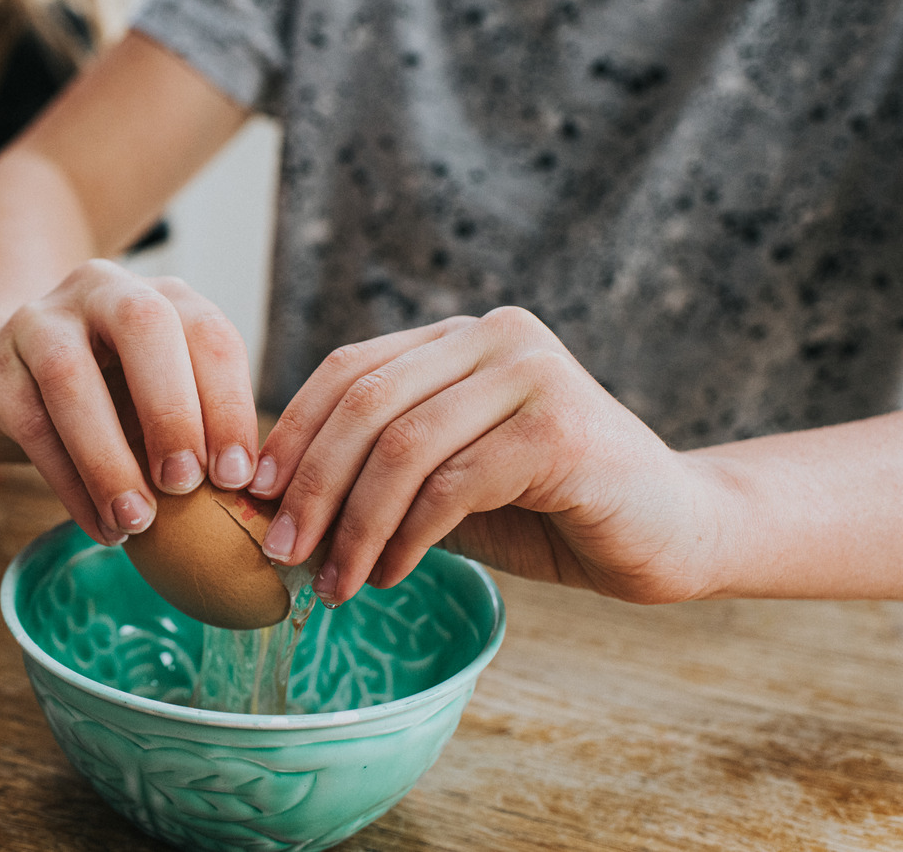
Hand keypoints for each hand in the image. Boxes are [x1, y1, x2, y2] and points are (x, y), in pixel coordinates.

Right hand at [0, 259, 259, 543]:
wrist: (1, 378)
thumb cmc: (105, 398)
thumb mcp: (156, 399)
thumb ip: (197, 432)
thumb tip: (247, 503)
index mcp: (163, 297)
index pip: (209, 333)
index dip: (229, 404)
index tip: (238, 478)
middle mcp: (104, 291)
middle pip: (144, 325)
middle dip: (172, 409)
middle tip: (187, 486)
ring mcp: (41, 320)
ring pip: (70, 376)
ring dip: (109, 457)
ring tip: (137, 522)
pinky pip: (32, 424)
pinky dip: (70, 484)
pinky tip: (101, 528)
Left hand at [254, 306, 723, 605]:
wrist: (670, 535)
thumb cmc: (548, 512)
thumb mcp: (443, 486)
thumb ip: (376, 478)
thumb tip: (272, 509)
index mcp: (460, 338)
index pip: (349, 371)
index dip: (291, 434)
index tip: (251, 498)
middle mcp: (494, 337)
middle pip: (365, 405)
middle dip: (311, 487)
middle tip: (278, 553)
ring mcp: (531, 373)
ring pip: (402, 448)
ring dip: (353, 526)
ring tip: (331, 585)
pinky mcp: (558, 428)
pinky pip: (451, 484)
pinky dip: (406, 537)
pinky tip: (388, 574)